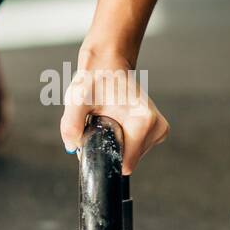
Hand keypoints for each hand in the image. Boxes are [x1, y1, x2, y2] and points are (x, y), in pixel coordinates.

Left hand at [59, 53, 167, 173]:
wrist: (109, 65)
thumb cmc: (95, 80)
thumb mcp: (77, 99)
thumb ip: (71, 125)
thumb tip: (72, 146)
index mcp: (144, 121)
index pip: (125, 163)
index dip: (105, 156)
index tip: (97, 136)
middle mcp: (157, 127)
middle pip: (128, 161)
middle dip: (110, 147)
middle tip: (101, 124)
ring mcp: (159, 129)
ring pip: (132, 156)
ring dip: (116, 142)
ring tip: (109, 119)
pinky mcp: (157, 130)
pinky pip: (136, 149)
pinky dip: (123, 139)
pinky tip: (117, 122)